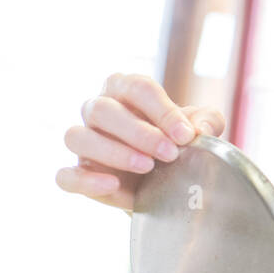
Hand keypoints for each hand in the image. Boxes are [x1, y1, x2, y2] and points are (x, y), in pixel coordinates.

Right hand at [56, 73, 225, 210]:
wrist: (168, 179)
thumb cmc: (179, 142)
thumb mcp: (201, 127)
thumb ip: (208, 121)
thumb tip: (201, 129)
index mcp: (125, 89)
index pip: (136, 87)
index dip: (162, 110)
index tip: (186, 135)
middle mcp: (98, 110)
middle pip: (103, 109)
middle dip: (139, 132)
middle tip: (169, 153)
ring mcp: (85, 141)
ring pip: (77, 137)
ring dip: (113, 152)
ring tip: (147, 167)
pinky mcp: (79, 173)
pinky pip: (66, 176)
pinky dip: (85, 181)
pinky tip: (112, 185)